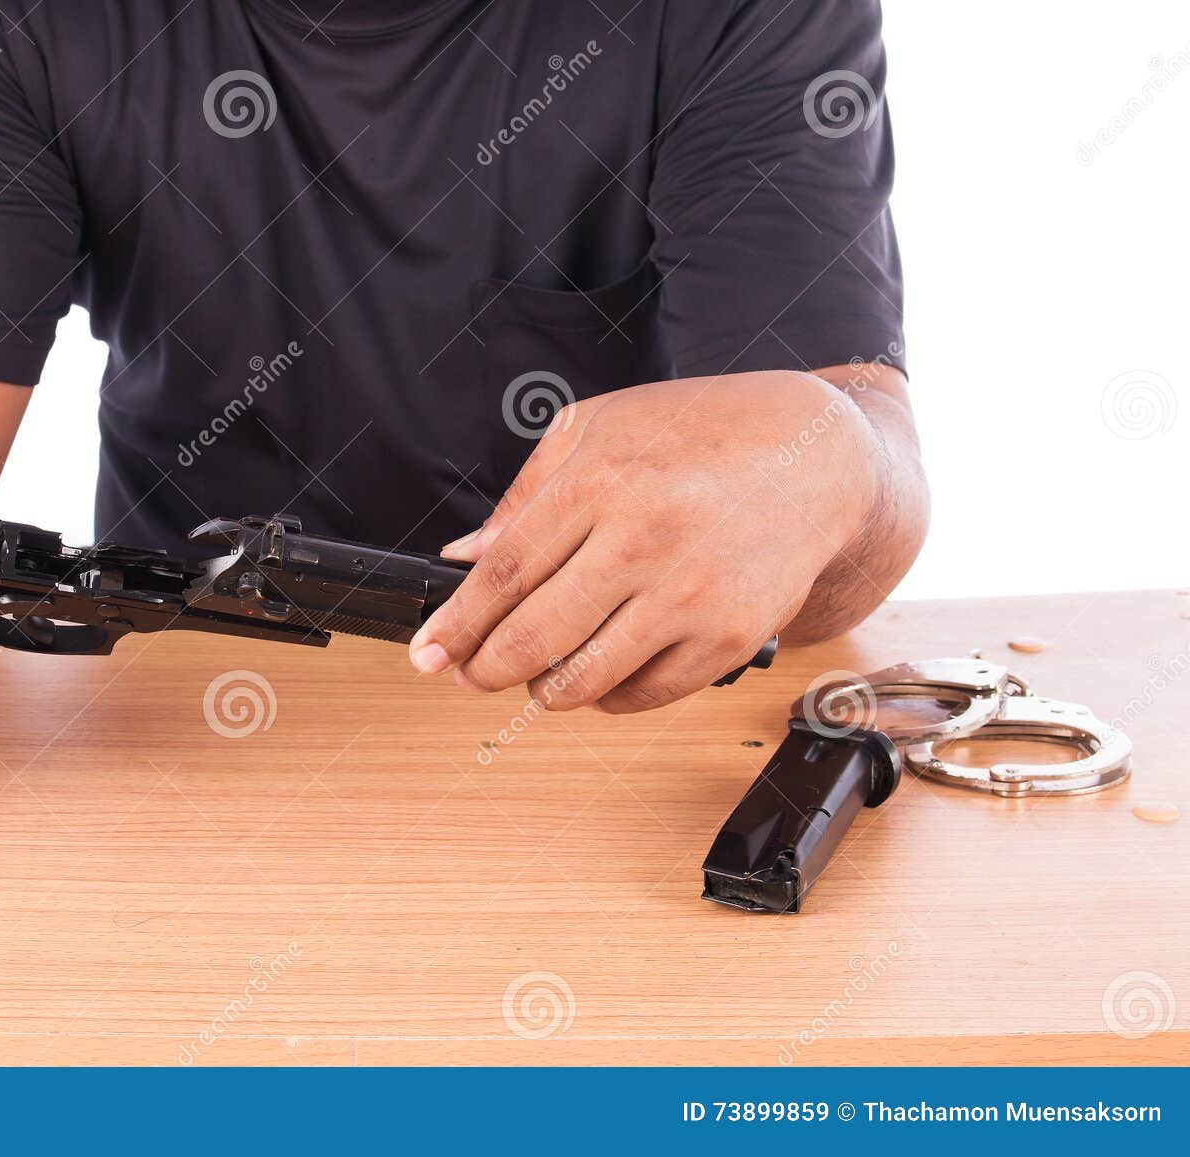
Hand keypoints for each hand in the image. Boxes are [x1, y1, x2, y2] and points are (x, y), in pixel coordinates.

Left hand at [407, 370, 880, 711]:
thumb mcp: (596, 430)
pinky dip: (605, 697)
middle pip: (532, 638)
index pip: (502, 576)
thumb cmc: (703, 434)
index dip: (455, 626)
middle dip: (483, 669)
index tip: (428, 654)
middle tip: (468, 674)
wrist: (820, 455)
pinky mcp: (731, 637)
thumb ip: (524, 497)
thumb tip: (464, 559)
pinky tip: (596, 673)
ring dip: (541, 689)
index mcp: (600, 482)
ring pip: (583, 681)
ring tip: (532, 674)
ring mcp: (691, 596)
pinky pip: (643, 696)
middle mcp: (644, 540)